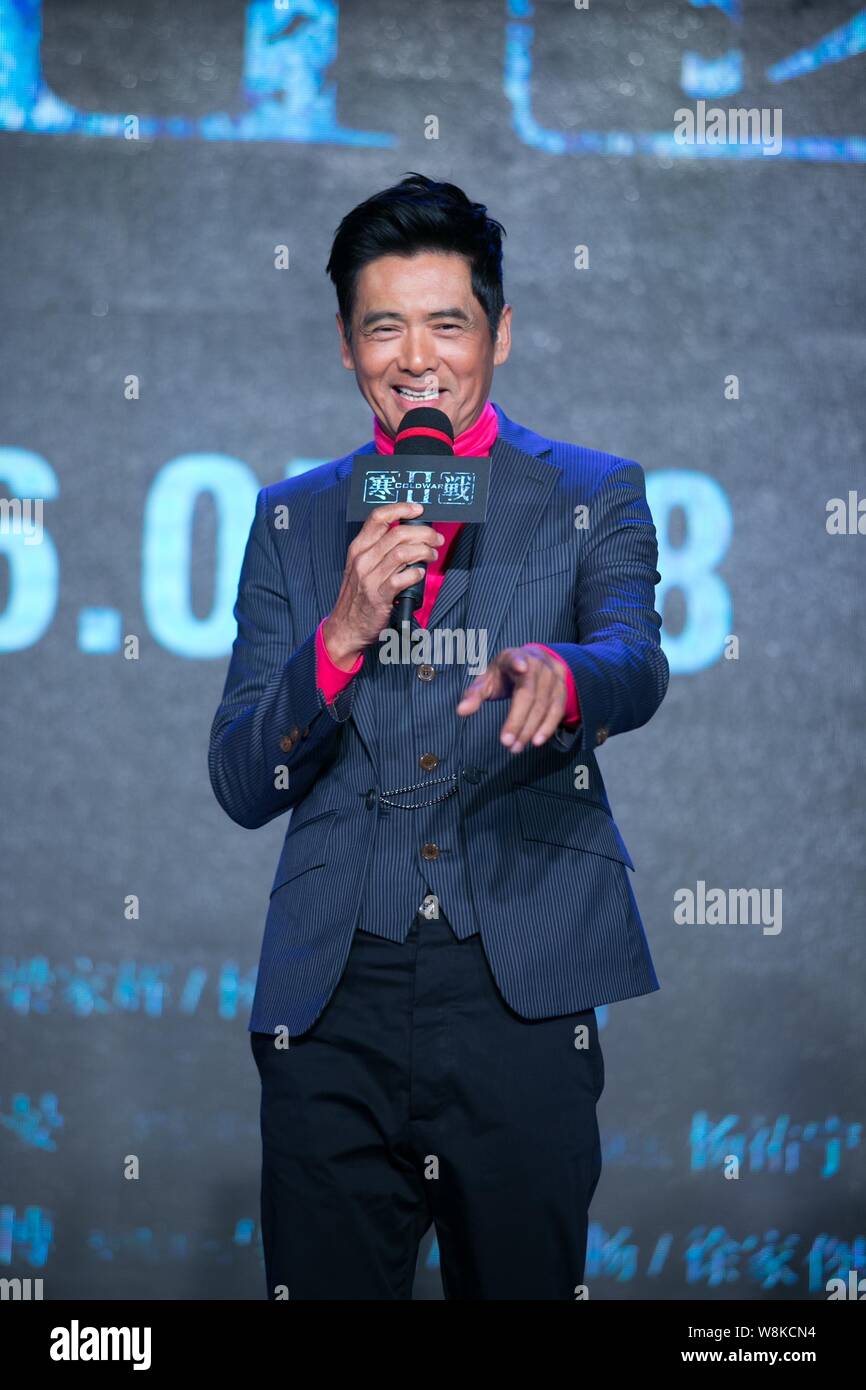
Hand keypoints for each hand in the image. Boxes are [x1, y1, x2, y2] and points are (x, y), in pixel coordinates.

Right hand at [323, 502, 444, 668]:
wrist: (345, 627)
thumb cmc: (357, 597)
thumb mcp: (362, 567)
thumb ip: (380, 551)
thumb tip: (410, 538)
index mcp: (358, 548)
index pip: (378, 517)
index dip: (400, 509)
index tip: (418, 509)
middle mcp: (362, 559)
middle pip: (397, 534)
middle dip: (423, 533)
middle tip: (436, 539)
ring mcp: (370, 577)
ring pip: (402, 553)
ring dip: (424, 551)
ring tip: (432, 555)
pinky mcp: (379, 596)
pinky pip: (403, 578)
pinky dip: (416, 573)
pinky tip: (420, 574)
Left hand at [456, 645, 567, 752]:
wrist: (535, 662)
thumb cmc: (506, 673)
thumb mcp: (488, 678)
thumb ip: (474, 694)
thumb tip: (461, 711)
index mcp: (513, 657)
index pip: (516, 659)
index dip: (518, 662)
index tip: (520, 667)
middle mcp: (537, 664)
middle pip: (529, 693)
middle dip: (517, 720)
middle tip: (506, 742)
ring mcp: (553, 676)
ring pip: (544, 705)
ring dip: (530, 729)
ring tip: (516, 747)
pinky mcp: (563, 688)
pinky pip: (557, 710)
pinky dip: (547, 727)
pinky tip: (536, 741)